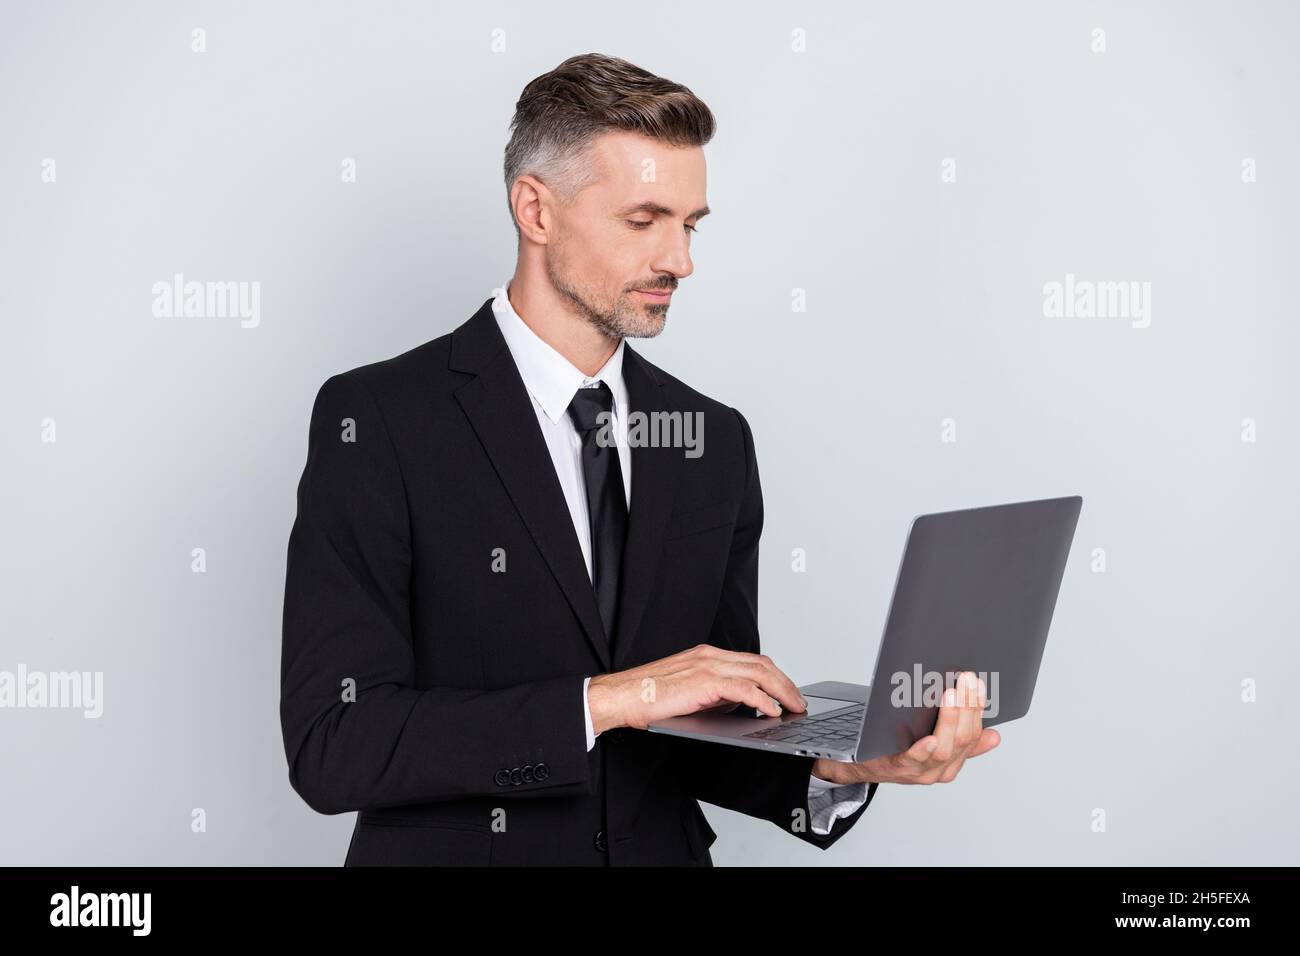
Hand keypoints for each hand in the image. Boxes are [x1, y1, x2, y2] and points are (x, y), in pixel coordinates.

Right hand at [587, 643, 807, 732]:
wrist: (622, 697)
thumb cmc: (647, 697)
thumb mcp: (689, 692)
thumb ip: (715, 694)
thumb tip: (739, 705)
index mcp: (706, 655)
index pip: (752, 660)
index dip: (775, 676)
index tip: (787, 692)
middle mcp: (710, 655)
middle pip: (762, 664)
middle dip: (785, 683)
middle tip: (798, 702)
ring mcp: (708, 666)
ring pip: (759, 673)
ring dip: (781, 691)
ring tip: (793, 708)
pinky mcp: (705, 682)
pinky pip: (745, 689)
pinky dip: (763, 700)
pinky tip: (771, 711)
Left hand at [811, 671, 999, 785]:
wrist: (862, 763)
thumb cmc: (898, 746)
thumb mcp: (934, 740)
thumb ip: (961, 737)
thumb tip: (993, 735)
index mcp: (954, 760)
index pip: (974, 734)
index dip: (978, 708)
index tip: (978, 683)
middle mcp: (941, 768)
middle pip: (962, 739)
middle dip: (967, 707)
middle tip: (966, 680)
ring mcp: (921, 771)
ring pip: (944, 749)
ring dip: (950, 720)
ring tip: (951, 695)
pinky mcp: (898, 769)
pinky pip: (915, 760)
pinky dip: (925, 749)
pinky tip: (930, 737)